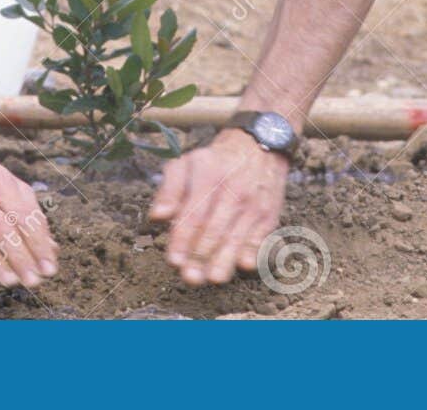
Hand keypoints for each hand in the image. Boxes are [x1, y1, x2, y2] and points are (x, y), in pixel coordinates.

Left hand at [150, 129, 288, 284]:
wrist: (258, 147)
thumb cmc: (215, 161)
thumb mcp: (187, 163)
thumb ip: (169, 188)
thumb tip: (157, 216)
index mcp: (208, 174)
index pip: (194, 213)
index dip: (182, 239)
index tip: (173, 260)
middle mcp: (233, 188)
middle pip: (214, 228)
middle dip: (201, 255)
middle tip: (190, 277)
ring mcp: (253, 203)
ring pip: (237, 236)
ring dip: (224, 260)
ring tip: (212, 278)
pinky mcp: (268, 214)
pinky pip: (260, 236)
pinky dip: (253, 251)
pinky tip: (243, 265)